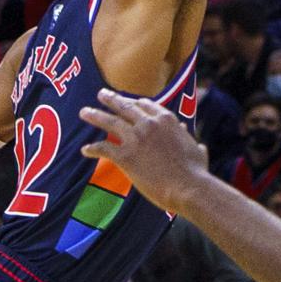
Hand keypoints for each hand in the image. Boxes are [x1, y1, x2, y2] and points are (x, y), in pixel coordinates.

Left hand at [79, 91, 212, 207]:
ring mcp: (136, 138)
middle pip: (125, 107)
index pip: (145, 105)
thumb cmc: (196, 171)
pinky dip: (92, 148)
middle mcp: (149, 123)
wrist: (188, 187)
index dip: (134, 102)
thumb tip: (188, 132)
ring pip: (110, 122)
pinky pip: (103, 148)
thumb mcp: (195, 148)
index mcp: (166, 119)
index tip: (126, 101)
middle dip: (111, 99)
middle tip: (101, 94)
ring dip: (95, 116)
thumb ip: (188, 138)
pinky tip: (85, 150)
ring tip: (84, 112)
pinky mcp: (125, 155)